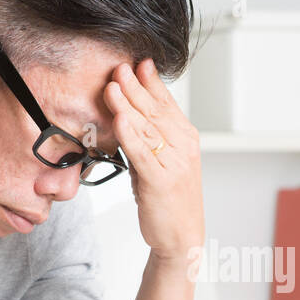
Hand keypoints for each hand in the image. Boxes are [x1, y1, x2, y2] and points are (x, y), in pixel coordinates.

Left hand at [104, 58, 204, 261]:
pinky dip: (130, 134)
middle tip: (119, 66)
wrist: (181, 237)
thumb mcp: (161, 161)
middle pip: (156, 110)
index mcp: (186, 138)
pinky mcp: (161, 182)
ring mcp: (175, 163)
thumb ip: (148, 137)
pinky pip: (142, 153)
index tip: (138, 63)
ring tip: (112, 84)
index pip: (167, 103)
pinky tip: (119, 119)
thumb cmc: (168, 200)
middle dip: (136, 86)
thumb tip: (127, 113)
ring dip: (128, 104)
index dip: (152, 81)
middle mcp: (184, 147)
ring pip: (148, 127)